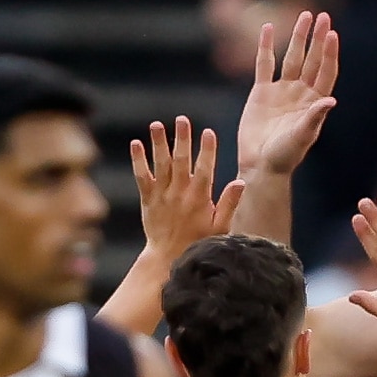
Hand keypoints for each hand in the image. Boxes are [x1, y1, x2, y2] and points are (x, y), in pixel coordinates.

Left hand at [130, 117, 243, 260]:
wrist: (167, 257)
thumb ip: (229, 204)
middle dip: (182, 139)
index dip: (207, 150)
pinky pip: (141, 176)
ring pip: (160, 164)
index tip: (208, 132)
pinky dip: (138, 160)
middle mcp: (180, 193)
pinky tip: (135, 144)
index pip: (205, 169)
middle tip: (182, 119)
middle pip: (181, 160)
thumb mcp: (220, 227)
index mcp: (199, 198)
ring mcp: (162, 195)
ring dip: (159, 143)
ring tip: (157, 124)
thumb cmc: (198, 242)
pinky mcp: (148, 199)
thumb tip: (240, 182)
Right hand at [239, 13, 338, 177]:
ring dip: (297, 37)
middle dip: (317, 38)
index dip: (329, 53)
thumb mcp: (302, 136)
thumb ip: (314, 117)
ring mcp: (281, 91)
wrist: (260, 164)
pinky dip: (265, 46)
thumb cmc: (285, 155)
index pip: (326, 72)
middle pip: (312, 59)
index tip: (331, 34)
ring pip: (291, 57)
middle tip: (323, 16)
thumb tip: (331, 100)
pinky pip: (264, 64)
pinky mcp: (261, 92)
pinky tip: (267, 28)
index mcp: (314, 103)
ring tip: (304, 16)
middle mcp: (300, 93)